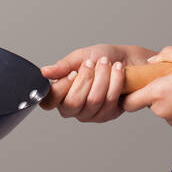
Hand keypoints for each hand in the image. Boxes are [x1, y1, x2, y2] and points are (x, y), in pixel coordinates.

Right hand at [39, 45, 157, 122]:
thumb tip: (44, 72)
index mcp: (60, 93)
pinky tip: (117, 70)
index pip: (49, 101)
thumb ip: (63, 66)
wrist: (127, 59)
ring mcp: (90, 113)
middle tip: (93, 63)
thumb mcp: (80, 56)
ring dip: (102, 77)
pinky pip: (110, 102)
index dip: (61, 88)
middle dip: (86, 78)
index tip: (74, 72)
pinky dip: (115, 82)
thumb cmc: (102, 57)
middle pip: (73, 103)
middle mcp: (72, 107)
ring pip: (93, 101)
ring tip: (107, 63)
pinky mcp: (107, 115)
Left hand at [121, 46, 171, 133]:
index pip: (128, 102)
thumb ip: (166, 55)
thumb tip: (152, 62)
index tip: (133, 86)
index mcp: (159, 92)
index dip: (127, 95)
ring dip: (170, 100)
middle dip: (156, 92)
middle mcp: (163, 111)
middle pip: (147, 103)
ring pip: (163, 110)